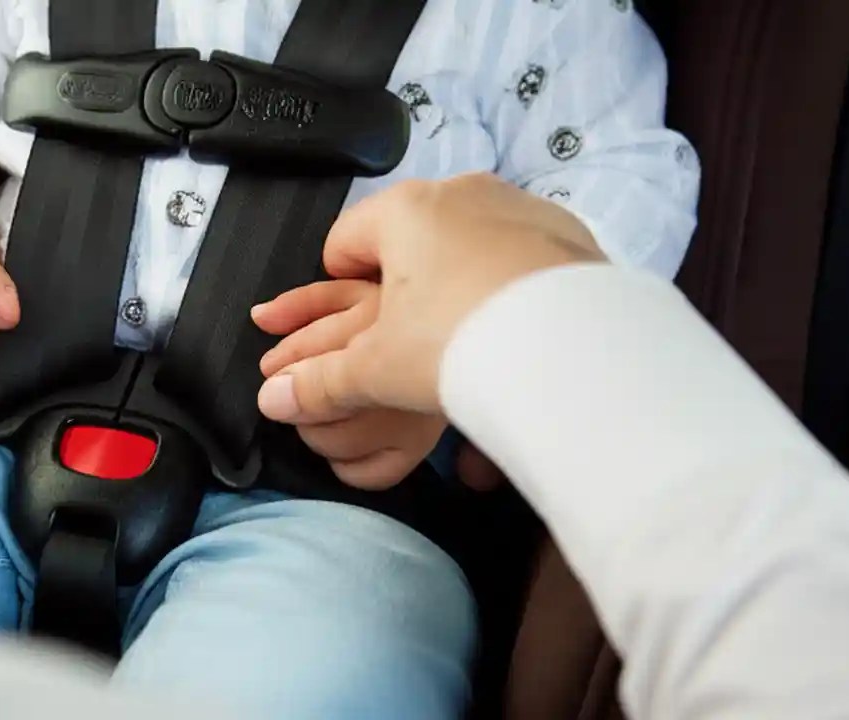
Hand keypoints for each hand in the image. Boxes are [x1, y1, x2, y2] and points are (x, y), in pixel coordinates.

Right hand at [255, 173, 602, 436]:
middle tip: (409, 347)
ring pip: (470, 247)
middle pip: (409, 241)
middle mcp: (464, 192)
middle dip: (403, 292)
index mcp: (405, 209)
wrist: (575, 354)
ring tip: (467, 347)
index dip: (335, 289)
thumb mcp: (378, 370)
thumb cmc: (461, 344)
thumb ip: (320, 382)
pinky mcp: (571, 236)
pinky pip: (524, 260)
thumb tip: (272, 399)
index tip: (351, 331)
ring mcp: (522, 208)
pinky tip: (516, 338)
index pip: (343, 240)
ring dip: (460, 289)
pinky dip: (512, 293)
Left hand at [255, 279, 446, 488]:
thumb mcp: (354, 293)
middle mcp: (404, 371)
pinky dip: (346, 463)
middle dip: (298, 400)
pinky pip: (369, 473)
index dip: (283, 363)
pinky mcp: (422, 447)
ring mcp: (415, 415)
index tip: (271, 368)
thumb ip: (304, 304)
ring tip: (323, 413)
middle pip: (319, 408)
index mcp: (386, 320)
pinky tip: (346, 443)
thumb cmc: (404, 312)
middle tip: (298, 392)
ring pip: (338, 443)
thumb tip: (259, 318)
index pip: (313, 357)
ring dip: (318, 430)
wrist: (475, 345)